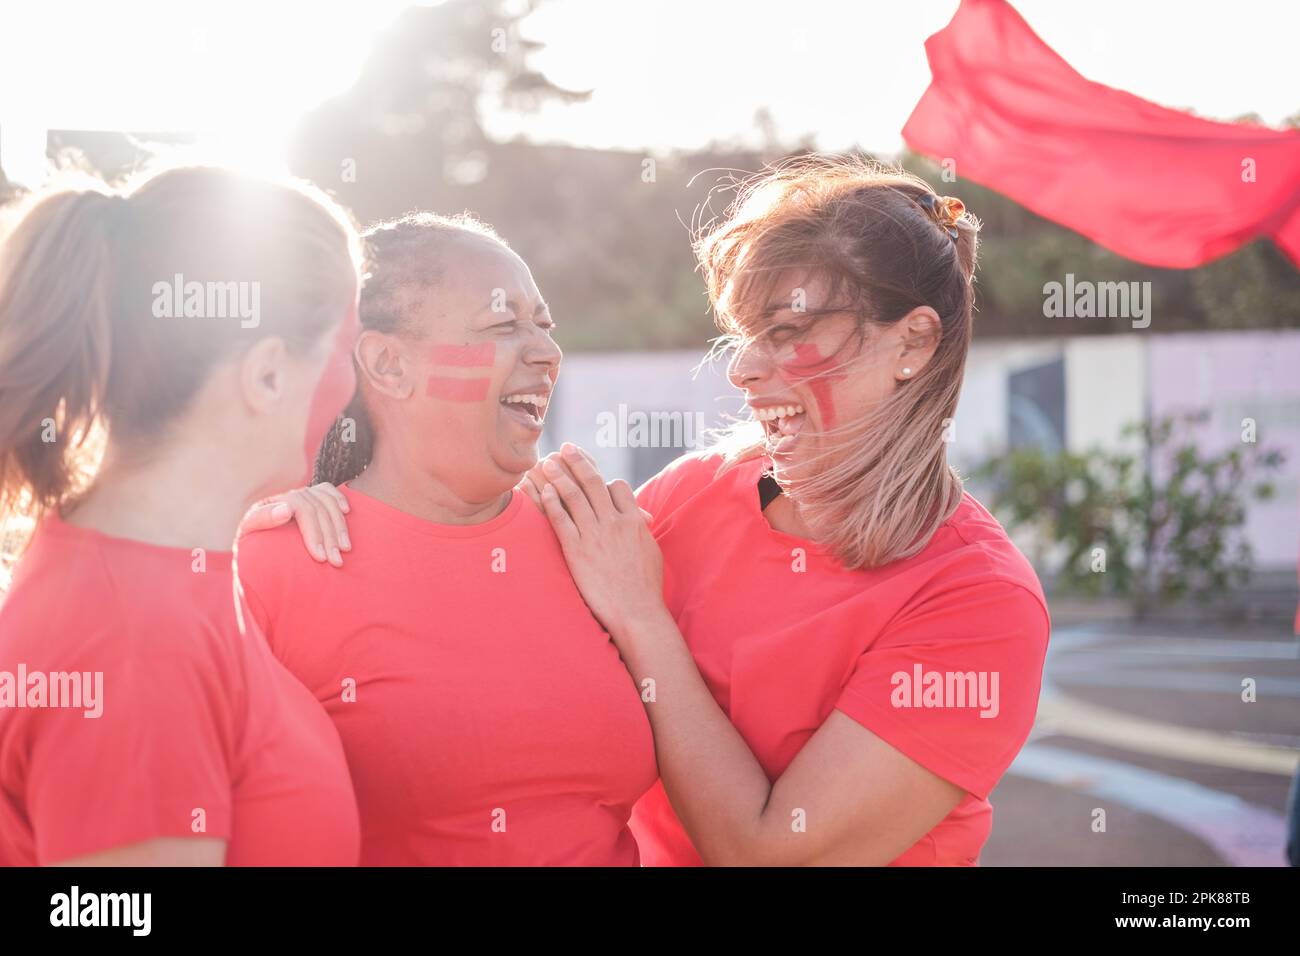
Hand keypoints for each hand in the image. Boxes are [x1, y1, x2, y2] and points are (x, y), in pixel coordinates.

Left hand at [239, 482, 351, 566]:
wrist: (255, 548)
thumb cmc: (253, 544)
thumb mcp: (248, 533)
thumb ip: (263, 519)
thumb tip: (286, 509)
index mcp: (272, 502)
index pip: (301, 508)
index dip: (314, 532)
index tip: (320, 557)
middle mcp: (289, 496)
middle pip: (318, 509)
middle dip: (330, 536)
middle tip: (336, 561)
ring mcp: (302, 495)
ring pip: (328, 503)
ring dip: (340, 526)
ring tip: (345, 549)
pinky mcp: (312, 498)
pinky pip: (329, 492)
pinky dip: (339, 500)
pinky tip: (347, 512)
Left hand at [535, 443, 666, 637]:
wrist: (636, 612)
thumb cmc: (646, 586)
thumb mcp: (651, 552)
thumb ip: (642, 530)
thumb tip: (642, 518)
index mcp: (634, 521)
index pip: (618, 486)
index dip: (604, 479)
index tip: (592, 473)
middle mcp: (614, 522)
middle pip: (594, 482)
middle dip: (578, 461)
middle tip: (566, 447)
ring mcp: (595, 535)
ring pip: (574, 495)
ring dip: (559, 475)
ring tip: (548, 462)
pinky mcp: (577, 550)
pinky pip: (561, 519)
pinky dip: (552, 502)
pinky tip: (543, 491)